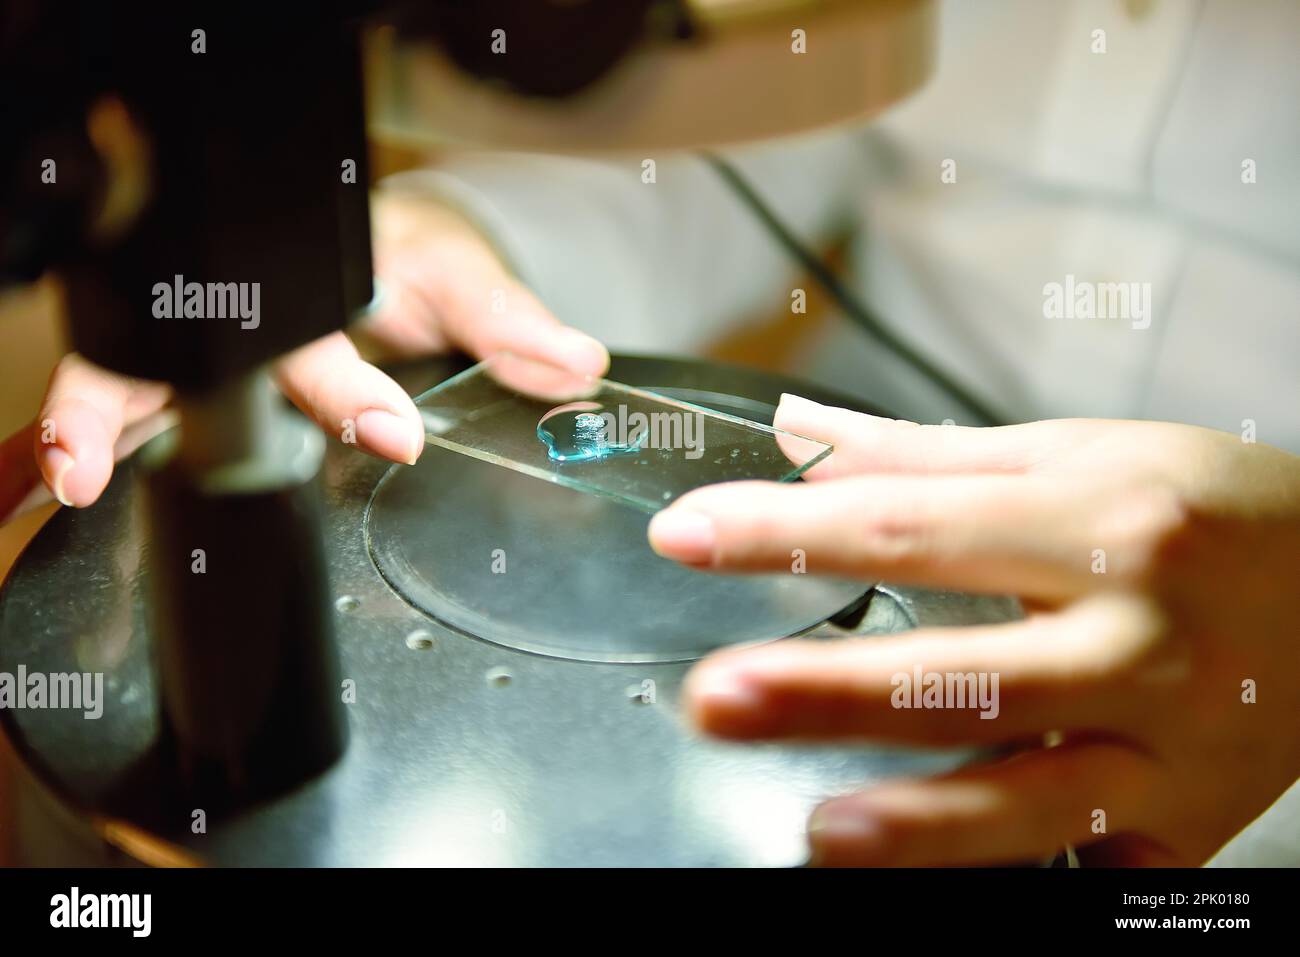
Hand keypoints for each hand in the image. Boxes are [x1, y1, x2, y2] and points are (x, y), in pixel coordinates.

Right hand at [0, 190, 607, 521]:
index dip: (346, 389)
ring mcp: (212, 349)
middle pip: (170, 353)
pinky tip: (60, 484)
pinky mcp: (197, 381)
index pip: (316, 339)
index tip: (391, 432)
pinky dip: (95, 442)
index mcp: (313, 282)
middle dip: (123, 401)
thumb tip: (578, 364)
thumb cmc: (408, 256)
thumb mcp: (465, 280)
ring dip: (89, 426)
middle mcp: (248, 314)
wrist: (375, 249)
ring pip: (127, 379)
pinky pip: (138, 409)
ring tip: (67, 480)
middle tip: (91, 459)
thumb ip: (512, 323)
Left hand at [648, 394, 1299, 865]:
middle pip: (965, 673)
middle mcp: (1137, 639)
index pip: (908, 526)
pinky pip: (1087, 861)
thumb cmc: (1211, 509)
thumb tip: (801, 440)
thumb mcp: (1084, 453)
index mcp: (1103, 523)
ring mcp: (1167, 746)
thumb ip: (931, 458)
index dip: (787, 534)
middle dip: (828, 692)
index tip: (688, 537)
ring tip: (819, 832)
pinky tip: (921, 880)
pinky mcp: (1187, 822)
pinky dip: (1013, 872)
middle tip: (713, 698)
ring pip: (1033, 797)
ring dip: (920, 824)